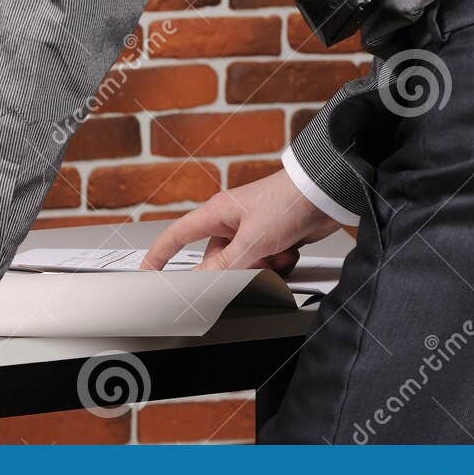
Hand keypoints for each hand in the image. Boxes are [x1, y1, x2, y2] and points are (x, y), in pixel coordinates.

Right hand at [141, 167, 338, 273]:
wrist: (327, 193)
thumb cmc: (288, 201)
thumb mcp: (252, 239)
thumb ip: (225, 264)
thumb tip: (201, 281)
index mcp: (217, 213)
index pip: (177, 236)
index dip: (159, 255)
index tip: (147, 272)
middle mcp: (232, 222)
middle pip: (218, 260)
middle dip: (238, 268)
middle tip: (256, 264)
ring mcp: (253, 230)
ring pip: (245, 264)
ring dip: (263, 265)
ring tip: (279, 253)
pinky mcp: (273, 237)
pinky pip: (266, 262)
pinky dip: (278, 263)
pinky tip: (290, 251)